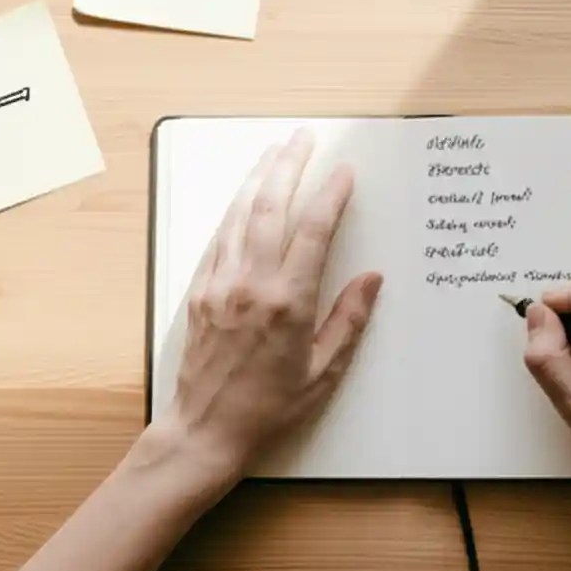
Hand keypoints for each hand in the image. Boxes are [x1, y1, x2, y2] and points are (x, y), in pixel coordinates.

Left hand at [163, 129, 382, 471]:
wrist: (205, 432)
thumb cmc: (268, 409)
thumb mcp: (322, 372)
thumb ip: (348, 320)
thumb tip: (372, 279)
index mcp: (286, 303)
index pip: (312, 231)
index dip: (330, 195)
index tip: (345, 171)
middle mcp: (250, 284)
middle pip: (270, 208)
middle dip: (288, 166)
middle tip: (303, 138)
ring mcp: (219, 285)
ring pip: (239, 216)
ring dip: (258, 179)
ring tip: (274, 152)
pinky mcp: (199, 293)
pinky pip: (218, 239)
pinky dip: (234, 211)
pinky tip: (244, 197)